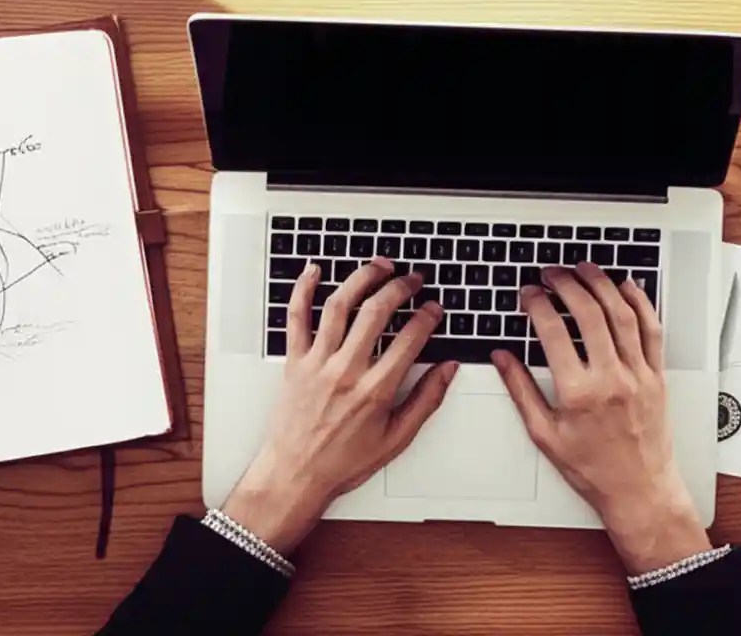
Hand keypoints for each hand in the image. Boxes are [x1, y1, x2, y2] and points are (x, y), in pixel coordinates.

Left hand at [223, 257, 458, 553]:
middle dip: (400, 288)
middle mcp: (345, 371)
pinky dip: (303, 290)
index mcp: (375, 391)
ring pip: (339, 305)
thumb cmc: (342, 462)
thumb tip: (448, 371)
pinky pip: (295, 317)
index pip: (410, 339)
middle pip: (376, 312)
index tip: (434, 308)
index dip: (428, 316)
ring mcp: (317, 363)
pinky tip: (314, 271)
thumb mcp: (395, 439)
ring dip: (361, 278)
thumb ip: (425, 401)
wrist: (294, 474)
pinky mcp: (293, 361)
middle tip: (412, 279)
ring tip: (378, 266)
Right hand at [490, 262, 710, 573]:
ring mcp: (638, 375)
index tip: (529, 294)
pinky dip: (640, 303)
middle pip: (588, 314)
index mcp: (578, 393)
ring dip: (602, 285)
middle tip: (552, 273)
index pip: (553, 332)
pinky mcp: (657, 377)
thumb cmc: (592, 469)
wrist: (639, 490)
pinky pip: (652, 330)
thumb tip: (503, 358)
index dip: (537, 305)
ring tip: (585, 269)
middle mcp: (611, 379)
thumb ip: (521, 390)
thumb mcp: (544, 434)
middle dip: (567, 284)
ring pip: (622, 315)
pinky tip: (627, 288)